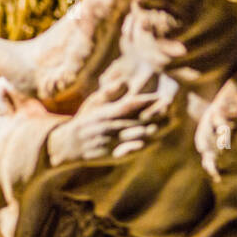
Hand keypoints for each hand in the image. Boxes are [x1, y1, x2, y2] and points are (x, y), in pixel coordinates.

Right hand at [47, 81, 168, 165]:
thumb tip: (124, 82)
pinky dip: (141, 145)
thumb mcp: (91, 104)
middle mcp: (108, 127)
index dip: (147, 100)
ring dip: (152, 130)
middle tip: (172, 110)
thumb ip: (108, 93)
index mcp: (105, 113)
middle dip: (155, 115)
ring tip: (167, 125)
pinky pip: (128, 150)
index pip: (129, 104)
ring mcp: (108, 141)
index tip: (161, 96)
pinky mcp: (108, 154)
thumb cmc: (82, 122)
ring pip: (135, 135)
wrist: (65, 146)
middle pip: (137, 119)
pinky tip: (153, 142)